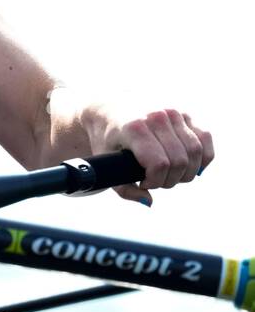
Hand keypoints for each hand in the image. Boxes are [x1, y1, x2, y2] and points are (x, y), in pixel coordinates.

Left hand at [84, 103, 213, 205]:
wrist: (107, 110)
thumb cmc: (106, 140)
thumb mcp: (106, 164)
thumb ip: (124, 188)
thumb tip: (149, 201)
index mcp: (134, 127)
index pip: (160, 164)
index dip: (155, 181)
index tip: (144, 183)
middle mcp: (156, 116)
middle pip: (180, 161)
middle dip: (171, 180)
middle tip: (157, 180)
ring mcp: (173, 112)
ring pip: (196, 151)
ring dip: (187, 172)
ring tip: (171, 174)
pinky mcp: (185, 113)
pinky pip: (205, 138)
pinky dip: (203, 157)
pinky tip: (191, 166)